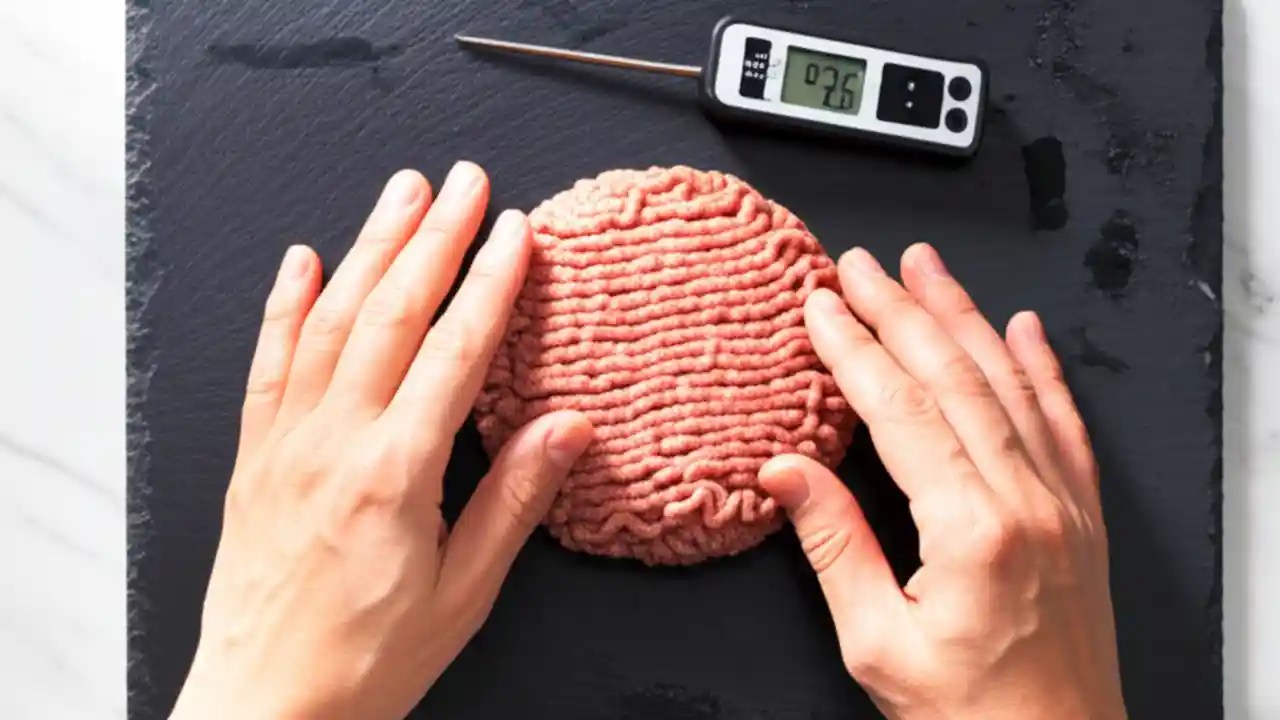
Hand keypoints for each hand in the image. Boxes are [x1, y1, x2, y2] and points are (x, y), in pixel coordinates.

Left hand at [170, 163, 592, 719]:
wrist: (264, 706)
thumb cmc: (365, 661)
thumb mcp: (463, 592)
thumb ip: (516, 501)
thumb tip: (568, 429)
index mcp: (395, 472)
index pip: (453, 350)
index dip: (490, 283)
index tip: (516, 231)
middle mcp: (334, 441)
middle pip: (390, 312)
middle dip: (435, 237)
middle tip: (466, 182)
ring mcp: (286, 441)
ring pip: (329, 319)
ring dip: (368, 247)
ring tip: (402, 193)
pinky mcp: (254, 455)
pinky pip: (268, 361)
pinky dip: (284, 303)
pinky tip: (301, 259)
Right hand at [760, 244, 1124, 718]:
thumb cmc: (969, 717)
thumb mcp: (875, 644)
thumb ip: (833, 546)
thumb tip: (785, 472)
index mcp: (970, 531)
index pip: (900, 410)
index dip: (854, 350)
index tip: (822, 305)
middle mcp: (1026, 503)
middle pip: (955, 379)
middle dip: (902, 312)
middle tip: (863, 264)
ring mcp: (1063, 506)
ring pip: (1011, 386)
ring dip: (965, 318)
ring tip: (929, 269)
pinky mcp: (1083, 519)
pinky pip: (1066, 424)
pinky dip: (1044, 369)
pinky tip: (1025, 329)